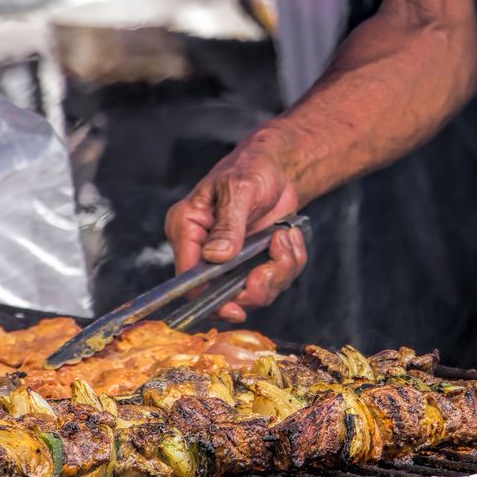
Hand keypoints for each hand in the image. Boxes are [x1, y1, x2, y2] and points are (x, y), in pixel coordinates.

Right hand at [165, 144, 308, 322]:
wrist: (279, 168)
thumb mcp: (239, 189)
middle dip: (258, 283)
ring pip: (255, 292)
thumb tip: (216, 256)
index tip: (235, 308)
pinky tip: (289, 237)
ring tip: (285, 238)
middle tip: (276, 257)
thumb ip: (228, 225)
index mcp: (187, 229)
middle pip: (223, 295)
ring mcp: (231, 261)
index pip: (188, 277)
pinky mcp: (254, 264)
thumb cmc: (251, 168)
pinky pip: (275, 281)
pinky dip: (289, 263)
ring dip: (279, 270)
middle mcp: (204, 250)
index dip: (208, 299)